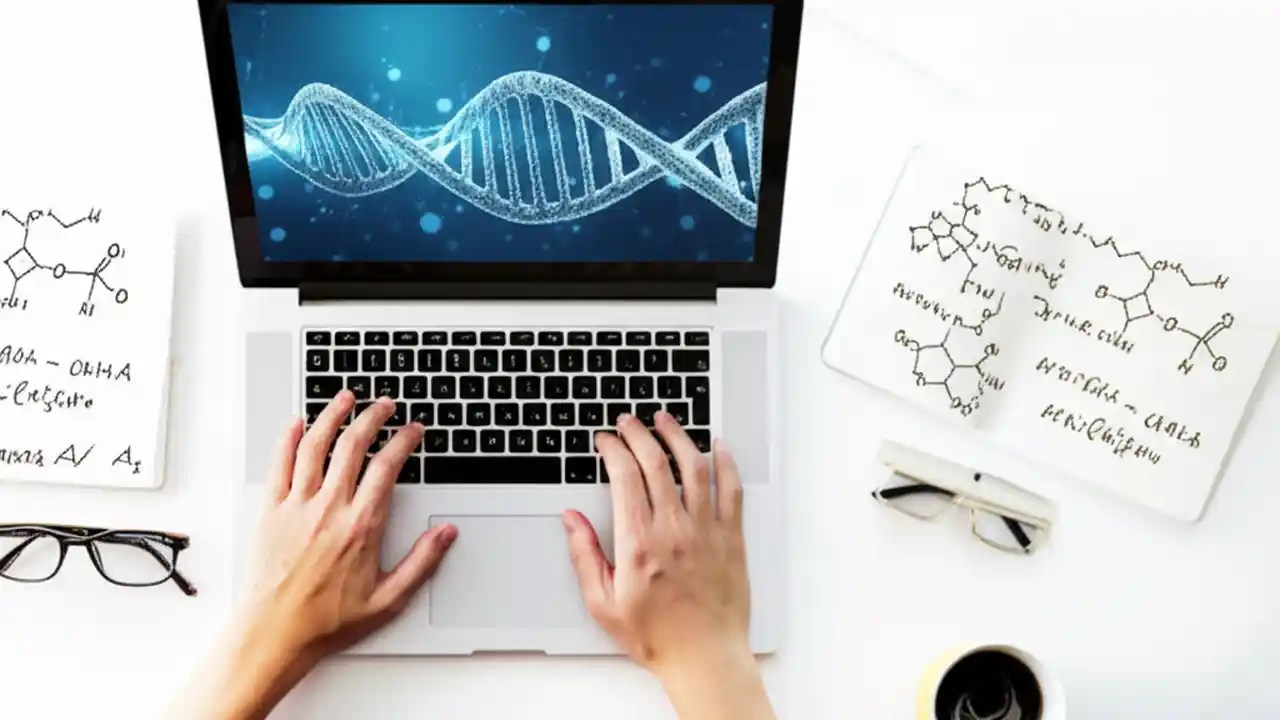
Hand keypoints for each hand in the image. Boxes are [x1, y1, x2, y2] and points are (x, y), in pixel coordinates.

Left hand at [170, 391, 455, 719]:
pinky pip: (279, 464)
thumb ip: (422, 562)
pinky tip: (297, 424)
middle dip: (373, 417)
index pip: (387, 466)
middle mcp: (329, 509)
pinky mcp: (271, 512)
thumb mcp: (388, 599)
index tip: (412, 430)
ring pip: (315, 446)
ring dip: (332, 416)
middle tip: (384, 405)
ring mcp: (297, 507)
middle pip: (353, 445)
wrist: (274, 634)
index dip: (403, 440)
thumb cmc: (326, 622)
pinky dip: (288, 439)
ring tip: (345, 399)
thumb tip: (446, 534)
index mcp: (361, 526)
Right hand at [563, 412, 773, 719]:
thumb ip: (584, 556)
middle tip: (628, 421)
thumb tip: (571, 520)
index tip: (604, 440)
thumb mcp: (603, 603)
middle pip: (656, 462)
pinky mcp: (731, 537)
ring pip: (694, 466)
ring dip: (678, 435)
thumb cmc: (656, 636)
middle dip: (638, 433)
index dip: (612, 449)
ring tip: (665, 419)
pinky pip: (731, 489)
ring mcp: (706, 531)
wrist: (704, 658)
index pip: (624, 477)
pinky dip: (725, 462)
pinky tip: (717, 447)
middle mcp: (674, 530)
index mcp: (639, 544)